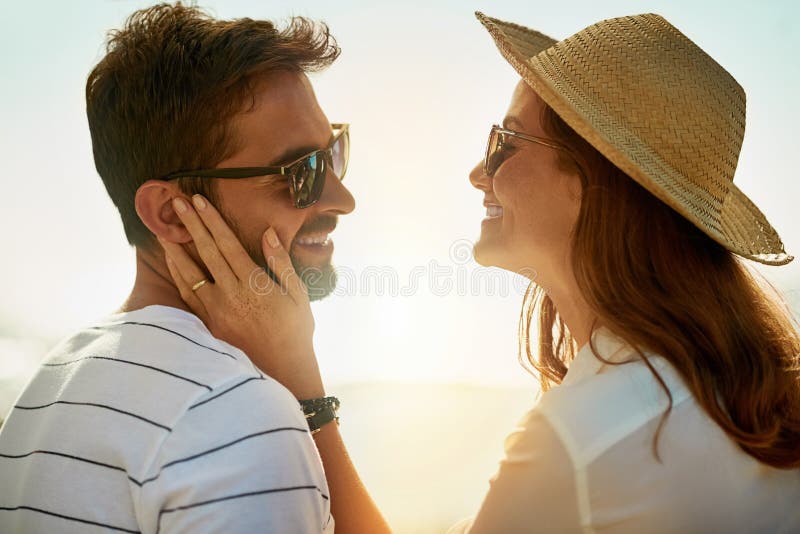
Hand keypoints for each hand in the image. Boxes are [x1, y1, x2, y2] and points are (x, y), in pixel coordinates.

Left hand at [158, 194, 323, 398]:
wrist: (284, 370)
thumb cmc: (296, 330)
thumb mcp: (298, 294)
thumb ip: (281, 263)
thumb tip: (269, 233)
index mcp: (255, 284)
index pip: (228, 244)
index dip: (212, 220)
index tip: (200, 201)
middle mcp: (232, 294)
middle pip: (207, 252)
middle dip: (191, 225)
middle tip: (177, 202)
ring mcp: (218, 310)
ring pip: (190, 273)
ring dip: (176, 249)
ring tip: (164, 229)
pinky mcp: (210, 324)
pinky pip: (188, 294)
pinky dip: (178, 274)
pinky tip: (172, 261)